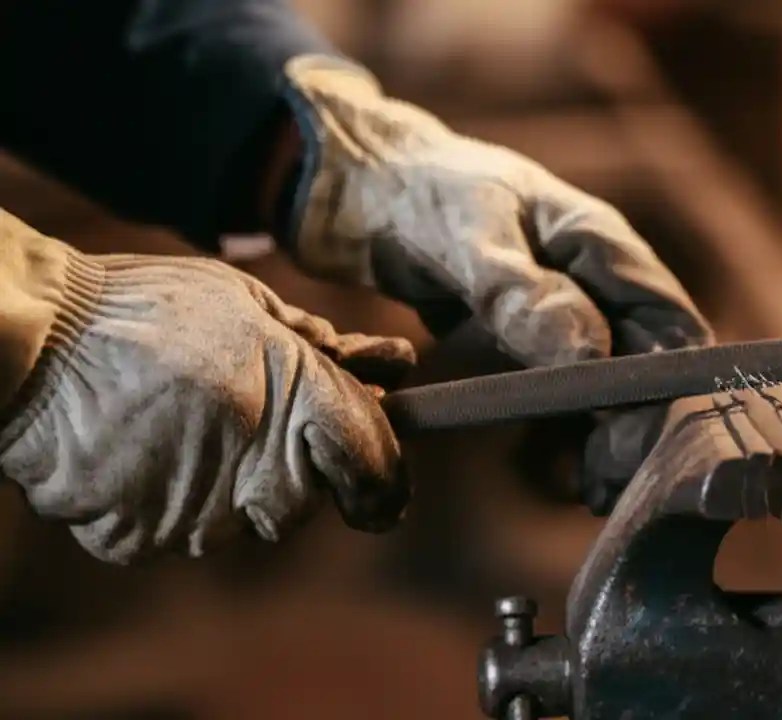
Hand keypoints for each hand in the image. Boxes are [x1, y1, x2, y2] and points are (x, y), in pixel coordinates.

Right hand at [0, 247, 414, 563]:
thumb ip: (320, 347)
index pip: (372, 461)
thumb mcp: (246, 302)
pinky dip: (165, 502)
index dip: (385, 481)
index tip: (384, 498)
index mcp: (296, 399)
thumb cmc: (145, 307)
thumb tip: (390, 365)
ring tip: (175, 428)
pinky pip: (176, 532)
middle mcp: (258, 466)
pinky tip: (139, 453)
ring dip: (224, 488)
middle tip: (243, 429)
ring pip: (239, 522)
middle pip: (304, 502)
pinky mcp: (143, 540)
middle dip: (290, 474)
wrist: (35, 342)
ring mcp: (198, 512)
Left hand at [279, 55, 713, 500]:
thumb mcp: (467, 238)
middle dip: (640, 423)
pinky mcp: (540, 342)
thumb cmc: (417, 193)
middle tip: (603, 478)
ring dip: (611, 436)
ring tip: (589, 487)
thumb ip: (524, 294)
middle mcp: (601, 281)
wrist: (363, 188)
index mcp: (601, 242)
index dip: (671, 384)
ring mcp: (572, 313)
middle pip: (651, 364)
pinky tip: (564, 471)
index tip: (634, 438)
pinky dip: (575, 432)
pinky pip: (573, 394)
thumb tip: (591, 353)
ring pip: (616, 386)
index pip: (671, 322)